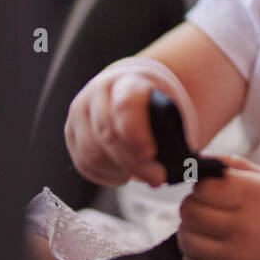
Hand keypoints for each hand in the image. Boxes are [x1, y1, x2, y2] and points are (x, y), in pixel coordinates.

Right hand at [64, 66, 166, 187]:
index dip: (136, 133)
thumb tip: (188, 164)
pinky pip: (84, 164)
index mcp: (126, 82)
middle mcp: (97, 94)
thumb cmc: (153, 103)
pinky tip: (123, 174)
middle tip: (158, 178)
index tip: (152, 153)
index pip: (125, 106)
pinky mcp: (71, 134)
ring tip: (140, 174)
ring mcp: (80, 113)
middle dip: (134, 163)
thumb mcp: (168, 106)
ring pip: (93, 154)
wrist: (129, 90)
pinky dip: (106, 176)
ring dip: (119, 171)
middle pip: (108, 135)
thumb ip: (172, 129)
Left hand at [177, 154, 259, 259]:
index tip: (210, 188)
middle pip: (190, 213)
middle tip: (205, 206)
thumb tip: (197, 160)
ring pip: (187, 239)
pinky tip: (209, 245)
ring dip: (189, 229)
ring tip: (204, 225)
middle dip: (191, 205)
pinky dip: (193, 253)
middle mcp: (243, 228)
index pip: (203, 188)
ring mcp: (236, 258)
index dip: (201, 185)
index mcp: (253, 197)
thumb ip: (233, 166)